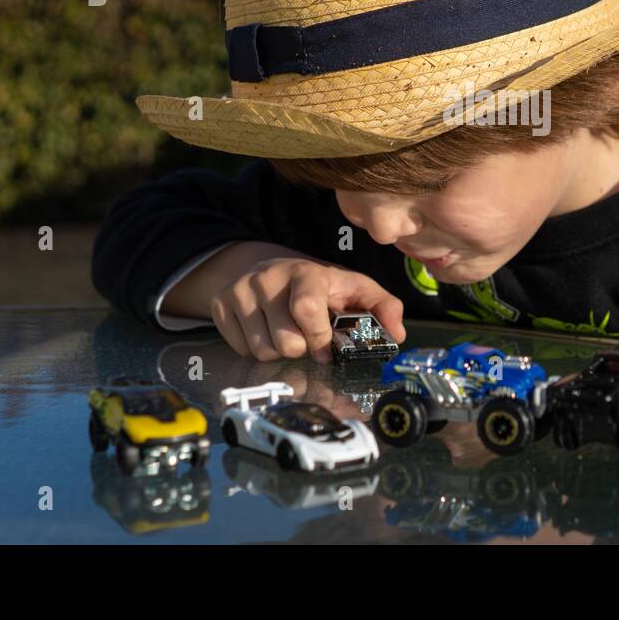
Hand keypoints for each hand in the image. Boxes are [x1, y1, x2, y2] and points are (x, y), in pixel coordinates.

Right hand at [210, 258, 405, 361]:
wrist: (271, 268)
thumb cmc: (320, 286)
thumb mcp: (355, 290)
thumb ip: (384, 308)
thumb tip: (397, 335)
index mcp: (306, 273)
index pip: (306, 308)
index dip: (318, 338)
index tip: (325, 350)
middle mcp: (269, 277)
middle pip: (285, 341)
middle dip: (301, 348)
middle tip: (306, 336)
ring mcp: (240, 290)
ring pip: (262, 350)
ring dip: (279, 351)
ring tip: (287, 332)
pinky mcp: (221, 304)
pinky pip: (241, 350)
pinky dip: (257, 349)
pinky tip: (267, 330)